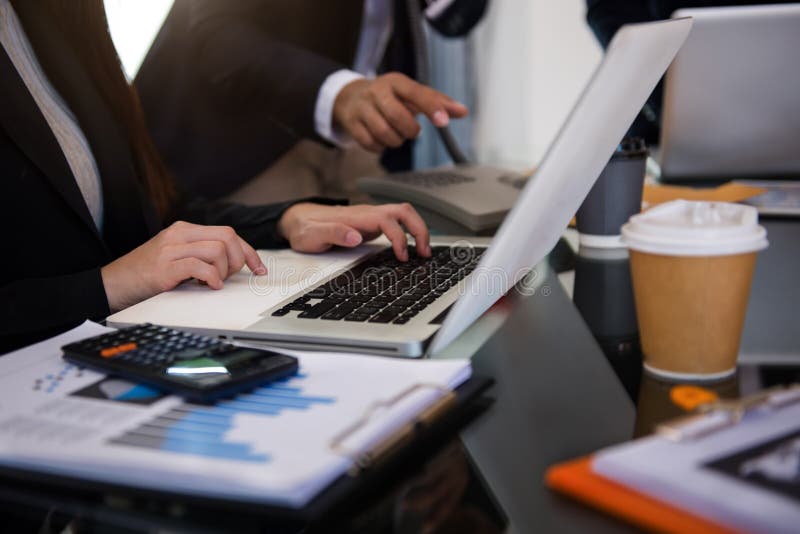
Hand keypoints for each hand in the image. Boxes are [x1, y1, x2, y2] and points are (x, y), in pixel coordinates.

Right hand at [101, 221, 265, 311]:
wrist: (110, 285)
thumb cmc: (144, 276)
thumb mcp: (175, 258)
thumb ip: (200, 255)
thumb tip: (234, 264)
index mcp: (183, 231)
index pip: (227, 233)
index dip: (248, 252)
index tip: (259, 269)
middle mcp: (178, 235)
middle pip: (227, 236)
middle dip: (239, 259)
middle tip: (228, 276)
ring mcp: (170, 249)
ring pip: (217, 250)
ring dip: (223, 271)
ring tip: (211, 282)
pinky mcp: (164, 268)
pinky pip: (199, 266)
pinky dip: (212, 277)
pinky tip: (209, 286)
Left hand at [277, 203, 430, 260]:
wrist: (297, 220)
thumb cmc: (304, 228)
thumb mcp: (312, 234)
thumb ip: (333, 233)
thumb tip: (356, 236)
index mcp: (356, 217)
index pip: (387, 220)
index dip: (399, 237)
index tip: (402, 256)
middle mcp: (367, 214)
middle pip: (403, 211)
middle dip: (419, 229)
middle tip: (425, 252)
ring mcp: (370, 218)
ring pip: (403, 214)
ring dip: (417, 229)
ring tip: (424, 251)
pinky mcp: (371, 224)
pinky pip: (397, 223)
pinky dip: (409, 233)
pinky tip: (410, 248)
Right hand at [333, 73, 467, 151]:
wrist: (350, 96)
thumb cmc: (390, 96)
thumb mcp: (411, 93)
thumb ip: (438, 102)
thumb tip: (463, 112)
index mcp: (396, 81)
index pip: (416, 93)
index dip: (431, 107)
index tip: (444, 122)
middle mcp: (377, 91)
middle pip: (398, 117)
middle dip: (410, 130)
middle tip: (411, 130)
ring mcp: (362, 107)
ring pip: (384, 133)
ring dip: (396, 140)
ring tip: (396, 134)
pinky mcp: (352, 123)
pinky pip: (371, 143)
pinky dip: (381, 146)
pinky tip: (382, 139)